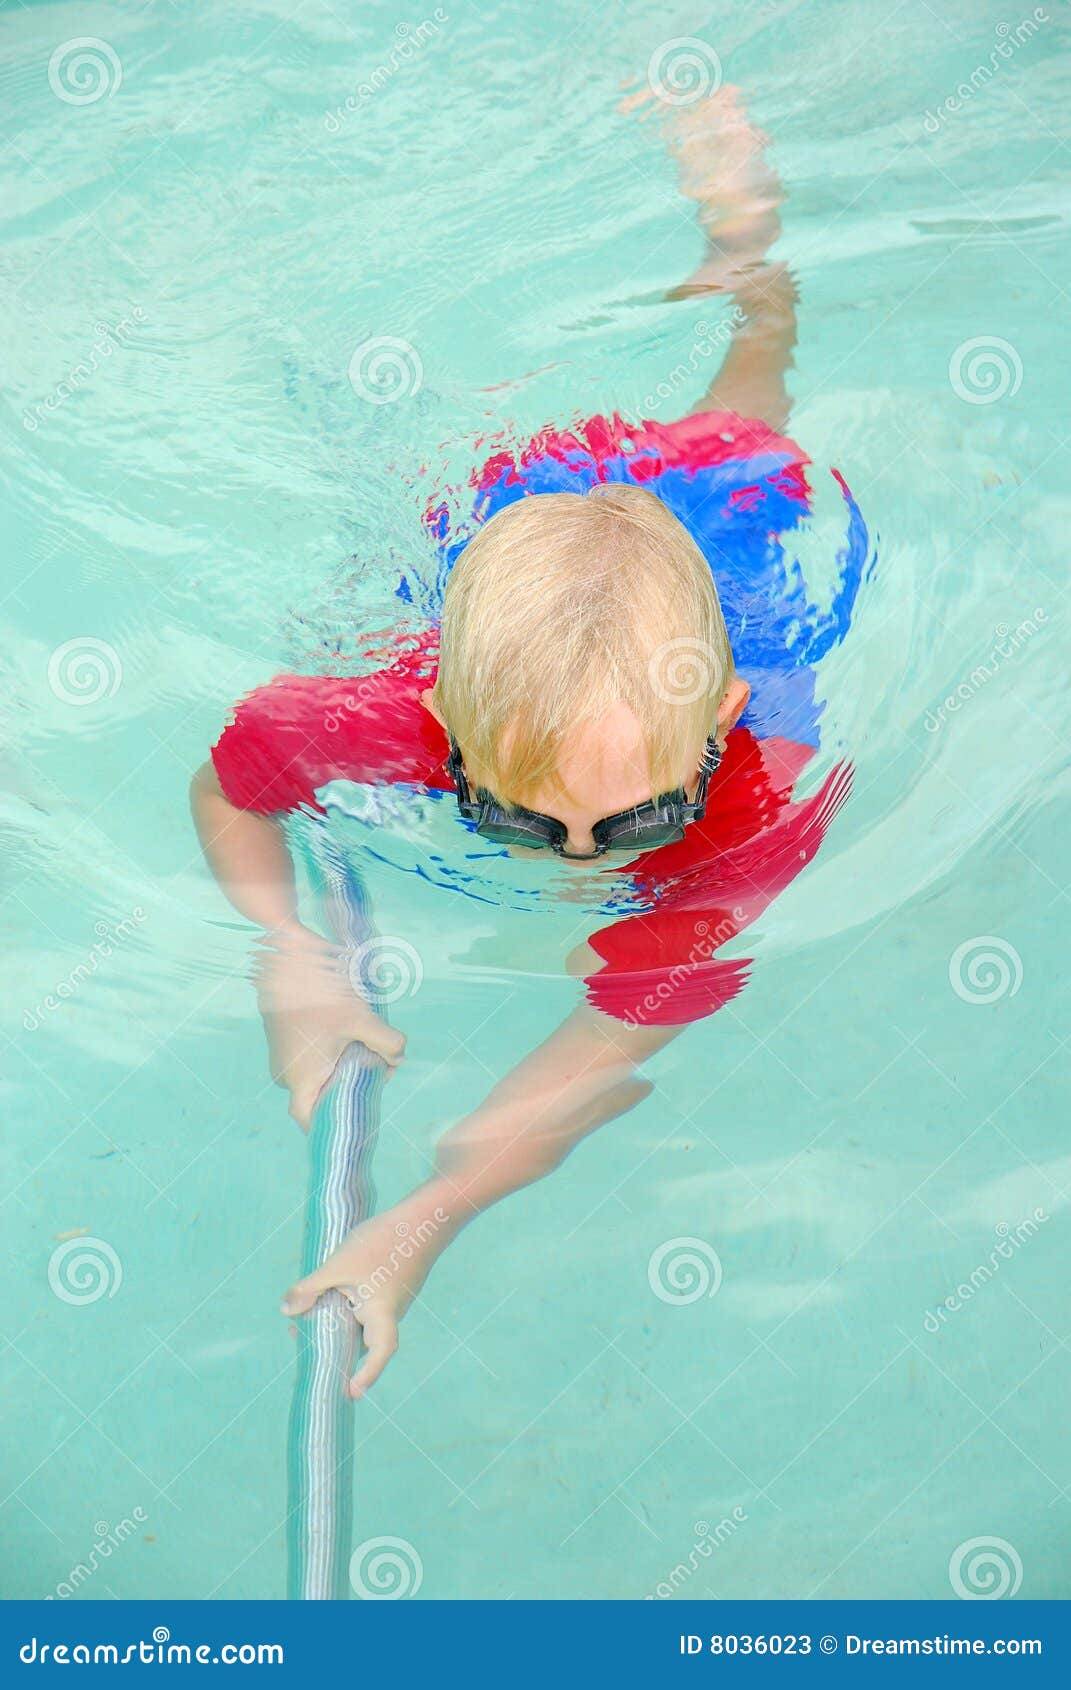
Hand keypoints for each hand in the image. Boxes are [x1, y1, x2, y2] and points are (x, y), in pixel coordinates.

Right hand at [254, 924, 404, 1129]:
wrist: (286, 963)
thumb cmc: (319, 994)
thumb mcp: (360, 1018)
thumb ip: (387, 1042)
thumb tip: (399, 1058)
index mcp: (300, 1079)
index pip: (311, 1119)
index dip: (333, 1123)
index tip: (360, 1113)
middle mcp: (287, 1075)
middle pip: (320, 1096)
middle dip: (351, 1087)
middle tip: (380, 1068)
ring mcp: (283, 1059)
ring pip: (317, 1076)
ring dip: (343, 1068)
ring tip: (367, 1048)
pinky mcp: (285, 1044)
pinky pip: (309, 1061)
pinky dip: (330, 1056)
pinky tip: (349, 1036)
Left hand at [281, 1191, 454, 1395]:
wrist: (424, 1216)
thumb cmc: (383, 1242)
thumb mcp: (339, 1264)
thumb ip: (311, 1288)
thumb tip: (287, 1311)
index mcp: (381, 1314)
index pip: (379, 1354)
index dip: (367, 1375)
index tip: (351, 1392)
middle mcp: (390, 1312)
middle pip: (366, 1340)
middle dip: (340, 1350)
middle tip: (311, 1353)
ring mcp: (392, 1297)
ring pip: (364, 1319)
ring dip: (341, 1323)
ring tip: (311, 1316)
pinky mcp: (391, 1284)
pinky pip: (367, 1304)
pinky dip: (348, 1305)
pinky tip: (332, 1291)